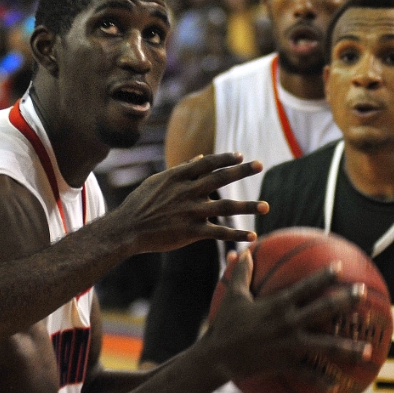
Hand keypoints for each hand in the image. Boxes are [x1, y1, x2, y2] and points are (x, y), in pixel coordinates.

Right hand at [112, 153, 266, 252]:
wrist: (127, 229)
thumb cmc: (140, 204)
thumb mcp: (157, 182)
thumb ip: (181, 170)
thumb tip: (200, 157)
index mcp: (177, 177)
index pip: (207, 163)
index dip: (225, 158)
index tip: (240, 156)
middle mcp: (187, 191)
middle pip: (220, 178)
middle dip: (242, 171)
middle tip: (260, 165)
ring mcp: (190, 211)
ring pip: (225, 206)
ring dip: (248, 206)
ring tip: (266, 206)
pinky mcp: (191, 231)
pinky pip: (219, 232)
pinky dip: (237, 234)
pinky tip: (252, 236)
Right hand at [202, 251, 368, 380]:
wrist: (217, 356)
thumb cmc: (224, 324)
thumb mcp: (232, 296)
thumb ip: (240, 273)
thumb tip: (242, 251)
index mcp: (277, 304)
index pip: (306, 286)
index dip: (324, 275)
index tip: (340, 267)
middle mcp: (288, 323)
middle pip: (323, 310)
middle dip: (346, 300)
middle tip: (364, 293)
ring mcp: (289, 345)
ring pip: (325, 346)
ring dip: (348, 348)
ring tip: (368, 351)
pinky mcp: (285, 364)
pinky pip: (308, 373)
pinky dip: (322, 380)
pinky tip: (338, 386)